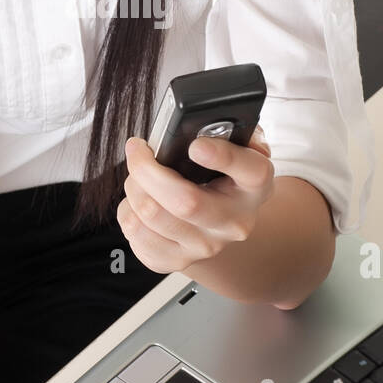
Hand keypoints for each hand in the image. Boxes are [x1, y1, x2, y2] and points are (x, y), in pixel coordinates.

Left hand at [117, 125, 274, 273]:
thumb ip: (232, 130)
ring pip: (152, 215)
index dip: (222, 156)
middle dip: (149, 170)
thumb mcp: (238, 148)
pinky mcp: (175, 260)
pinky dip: (127, 211)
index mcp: (255, 185)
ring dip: (134, 187)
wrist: (219, 222)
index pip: (251, 171)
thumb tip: (211, 122)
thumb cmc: (223, 176)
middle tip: (138, 150)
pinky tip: (138, 201)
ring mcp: (205, 246)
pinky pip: (136, 235)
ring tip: (138, 175)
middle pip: (186, 202)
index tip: (196, 145)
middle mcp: (234, 222)